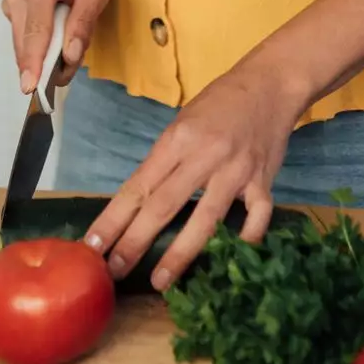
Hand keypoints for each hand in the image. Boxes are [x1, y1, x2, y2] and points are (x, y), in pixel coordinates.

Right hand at [2, 0, 109, 94]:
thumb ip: (83, 23)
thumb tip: (71, 56)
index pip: (35, 33)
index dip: (33, 64)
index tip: (30, 89)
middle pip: (24, 42)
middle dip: (42, 66)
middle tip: (64, 76)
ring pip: (21, 40)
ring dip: (41, 54)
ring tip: (65, 52)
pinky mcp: (9, 3)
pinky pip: (22, 32)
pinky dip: (37, 41)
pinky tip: (54, 34)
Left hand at [82, 58, 308, 291]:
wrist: (270, 82)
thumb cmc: (220, 102)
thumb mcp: (184, 122)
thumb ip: (166, 160)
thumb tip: (139, 202)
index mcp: (177, 139)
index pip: (138, 185)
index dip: (113, 218)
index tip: (93, 245)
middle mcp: (204, 154)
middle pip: (163, 204)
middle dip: (135, 241)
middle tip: (114, 270)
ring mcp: (236, 169)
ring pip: (205, 217)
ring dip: (180, 253)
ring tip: (161, 281)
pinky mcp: (264, 179)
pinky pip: (256, 215)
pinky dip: (247, 236)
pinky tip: (235, 255)